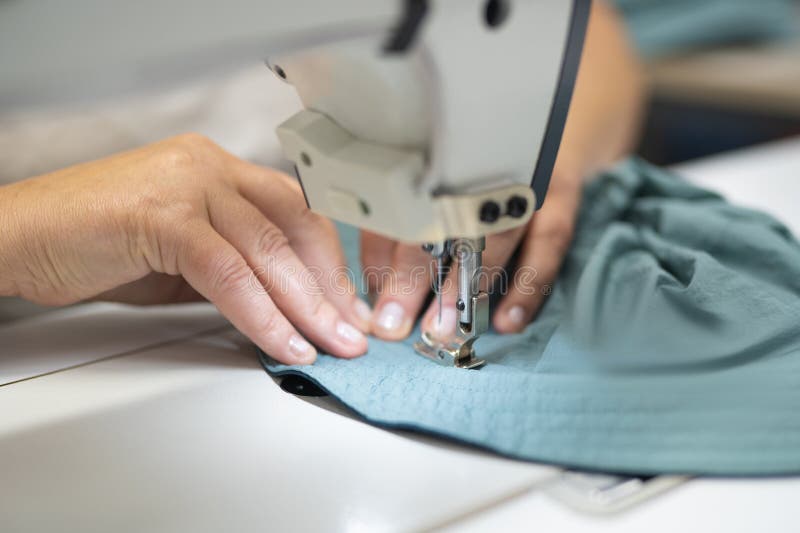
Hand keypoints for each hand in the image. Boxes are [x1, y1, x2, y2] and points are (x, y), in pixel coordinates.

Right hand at [0, 134, 371, 363]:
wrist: (18, 235)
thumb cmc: (92, 243)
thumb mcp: (180, 254)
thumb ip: (231, 268)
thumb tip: (282, 305)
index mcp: (219, 169)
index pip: (298, 212)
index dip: (331, 262)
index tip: (350, 305)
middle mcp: (210, 166)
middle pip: (295, 226)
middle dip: (331, 288)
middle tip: (354, 333)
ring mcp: (187, 185)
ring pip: (268, 249)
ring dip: (307, 306)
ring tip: (331, 344)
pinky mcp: (162, 214)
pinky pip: (228, 271)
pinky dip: (261, 313)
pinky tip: (282, 342)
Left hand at [362, 0, 644, 339]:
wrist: (556, 101)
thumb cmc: (474, 153)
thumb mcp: (425, 176)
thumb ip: (398, 221)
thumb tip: (374, 281)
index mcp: (435, 149)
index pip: (402, 206)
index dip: (385, 259)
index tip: (377, 306)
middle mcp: (479, 156)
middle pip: (442, 220)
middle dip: (417, 277)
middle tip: (403, 324)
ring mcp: (521, 169)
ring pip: (493, 230)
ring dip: (468, 285)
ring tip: (447, 328)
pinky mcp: (559, 188)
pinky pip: (548, 239)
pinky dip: (528, 283)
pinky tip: (509, 318)